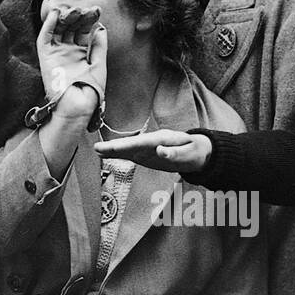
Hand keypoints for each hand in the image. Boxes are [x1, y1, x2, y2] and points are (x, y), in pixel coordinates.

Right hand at [36, 5, 106, 121]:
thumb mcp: (99, 64)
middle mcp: (67, 50)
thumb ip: (98, 45)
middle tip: (84, 9)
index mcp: (80, 52)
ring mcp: (56, 53)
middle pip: (70, 27)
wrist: (78, 105)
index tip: (96, 10)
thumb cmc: (90, 89)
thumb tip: (101, 27)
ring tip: (73, 10)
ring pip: (57, 29)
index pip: (83, 30)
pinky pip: (44, 38)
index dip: (88, 19)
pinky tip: (55, 14)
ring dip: (64, 17)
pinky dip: (48, 24)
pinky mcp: (45, 57)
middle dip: (77, 16)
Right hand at [94, 128, 211, 172]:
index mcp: (162, 139)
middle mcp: (152, 141)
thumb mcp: (190, 153)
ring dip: (113, 150)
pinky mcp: (145, 154)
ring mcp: (147, 147)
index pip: (143, 142)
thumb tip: (159, 150)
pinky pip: (129, 154)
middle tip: (97, 149)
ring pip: (128, 148)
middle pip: (131, 144)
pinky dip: (117, 154)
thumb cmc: (196, 151)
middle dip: (115, 146)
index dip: (129, 145)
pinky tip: (104, 156)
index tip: (115, 148)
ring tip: (96, 151)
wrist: (198, 151)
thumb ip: (175, 152)